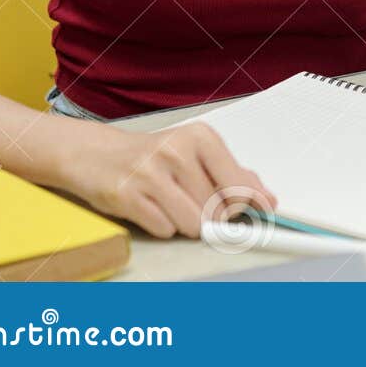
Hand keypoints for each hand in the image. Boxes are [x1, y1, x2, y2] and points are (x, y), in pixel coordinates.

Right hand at [69, 122, 276, 238]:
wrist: (98, 155)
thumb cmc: (156, 157)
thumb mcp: (197, 154)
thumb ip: (233, 175)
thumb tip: (267, 199)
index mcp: (201, 138)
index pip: (238, 185)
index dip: (246, 204)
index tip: (254, 211)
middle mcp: (177, 151)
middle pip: (217, 209)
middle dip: (211, 215)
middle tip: (193, 201)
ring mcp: (150, 173)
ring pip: (193, 223)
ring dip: (186, 223)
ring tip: (171, 203)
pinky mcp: (127, 195)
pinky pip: (165, 229)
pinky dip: (163, 226)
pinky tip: (152, 208)